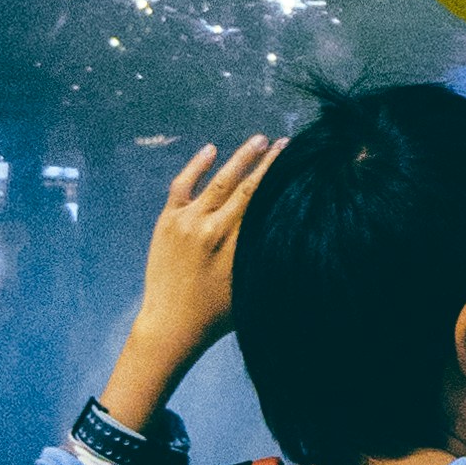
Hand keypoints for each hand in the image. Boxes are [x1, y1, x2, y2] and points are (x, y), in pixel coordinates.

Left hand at [97, 135, 281, 441]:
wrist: (172, 324)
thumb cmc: (218, 314)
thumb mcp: (251, 286)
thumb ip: (265, 256)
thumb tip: (292, 233)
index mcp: (238, 246)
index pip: (264, 201)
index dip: (281, 178)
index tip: (298, 160)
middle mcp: (214, 229)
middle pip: (248, 186)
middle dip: (269, 161)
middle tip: (285, 142)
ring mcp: (188, 222)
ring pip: (220, 181)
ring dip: (241, 157)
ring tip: (259, 140)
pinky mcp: (168, 222)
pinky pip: (183, 186)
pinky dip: (197, 166)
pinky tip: (211, 150)